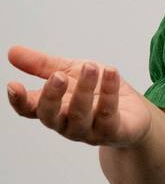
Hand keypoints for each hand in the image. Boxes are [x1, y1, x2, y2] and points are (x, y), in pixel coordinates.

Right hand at [7, 44, 153, 148]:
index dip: (19, 100)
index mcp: (54, 109)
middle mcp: (67, 124)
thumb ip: (42, 65)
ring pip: (80, 116)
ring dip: (84, 90)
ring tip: (90, 67)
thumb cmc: (97, 93)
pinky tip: (110, 73)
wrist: (134, 113)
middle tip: (57, 76)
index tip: (13, 85)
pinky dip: (109, 93)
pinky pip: (109, 114)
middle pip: (51, 117)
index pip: (30, 109)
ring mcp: (90, 131)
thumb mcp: (69, 72)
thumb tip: (12, 52)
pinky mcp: (114, 132)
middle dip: (52, 97)